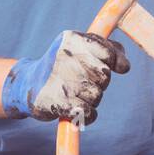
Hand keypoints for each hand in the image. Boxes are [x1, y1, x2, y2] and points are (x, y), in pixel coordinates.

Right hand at [1, 30, 130, 124]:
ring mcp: (61, 80)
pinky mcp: (58, 103)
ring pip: (97, 96)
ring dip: (91, 99)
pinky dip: (87, 115)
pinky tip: (76, 108)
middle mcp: (66, 57)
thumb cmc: (62, 65)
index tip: (109, 66)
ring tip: (74, 93)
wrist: (28, 84)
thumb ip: (109, 49)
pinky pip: (89, 113)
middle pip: (104, 76)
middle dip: (98, 82)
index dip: (113, 62)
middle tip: (82, 80)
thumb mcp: (82, 48)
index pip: (108, 53)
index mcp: (73, 39)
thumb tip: (125, 66)